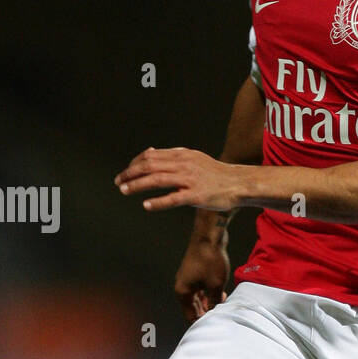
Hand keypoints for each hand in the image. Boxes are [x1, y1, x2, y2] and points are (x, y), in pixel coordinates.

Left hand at [115, 147, 244, 211]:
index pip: (150, 156)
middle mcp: (184, 164)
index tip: (126, 173)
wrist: (238, 183)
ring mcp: (190, 180)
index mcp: (182, 155)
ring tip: (125, 190)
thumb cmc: (215, 174)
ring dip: (138, 185)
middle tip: (119, 182)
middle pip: (150, 165)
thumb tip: (149, 152)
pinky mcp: (197, 196)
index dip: (134, 164)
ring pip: (158, 180)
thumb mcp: (193, 158)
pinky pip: (174, 199)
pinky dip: (158, 202)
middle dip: (131, 173)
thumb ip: (171, 156)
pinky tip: (147, 205)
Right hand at [174, 236, 230, 322]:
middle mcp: (182, 286)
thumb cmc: (210, 260)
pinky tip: (221, 294)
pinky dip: (209, 293)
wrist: (209, 236)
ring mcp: (188, 278)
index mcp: (183, 292)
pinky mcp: (195, 271)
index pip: (190, 315)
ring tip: (223, 305)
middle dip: (207, 312)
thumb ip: (215, 302)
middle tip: (222, 316)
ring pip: (198, 297)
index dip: (202, 322)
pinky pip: (201, 287)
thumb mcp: (215, 285)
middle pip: (194, 307)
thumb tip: (216, 313)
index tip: (215, 325)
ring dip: (210, 302)